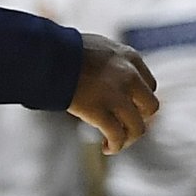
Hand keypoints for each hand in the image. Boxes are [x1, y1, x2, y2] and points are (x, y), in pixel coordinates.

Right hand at [71, 34, 158, 152]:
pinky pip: (117, 135)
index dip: (141, 100)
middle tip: (124, 124)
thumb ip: (112, 62)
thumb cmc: (65, 50)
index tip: (131, 108)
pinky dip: (115, 145)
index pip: (149, 85)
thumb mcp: (99, 47)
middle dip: (139, 118)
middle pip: (150, 107)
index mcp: (130, 57)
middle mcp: (129, 76)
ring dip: (129, 138)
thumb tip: (111, 77)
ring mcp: (116, 94)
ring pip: (137, 126)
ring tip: (116, 142)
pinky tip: (107, 148)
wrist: (46, 54)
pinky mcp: (99, 111)